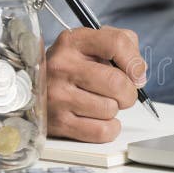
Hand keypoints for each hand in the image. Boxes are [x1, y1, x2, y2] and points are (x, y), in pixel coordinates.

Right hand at [46, 26, 146, 141]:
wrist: (34, 88)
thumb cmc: (72, 67)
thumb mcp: (92, 44)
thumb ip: (122, 45)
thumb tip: (139, 72)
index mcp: (73, 41)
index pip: (117, 43)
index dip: (135, 62)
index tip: (137, 74)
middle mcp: (61, 66)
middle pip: (117, 82)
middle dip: (128, 92)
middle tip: (120, 93)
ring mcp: (57, 95)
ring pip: (111, 109)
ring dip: (114, 109)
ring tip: (100, 102)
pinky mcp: (57, 123)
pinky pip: (102, 131)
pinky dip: (109, 128)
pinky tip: (98, 118)